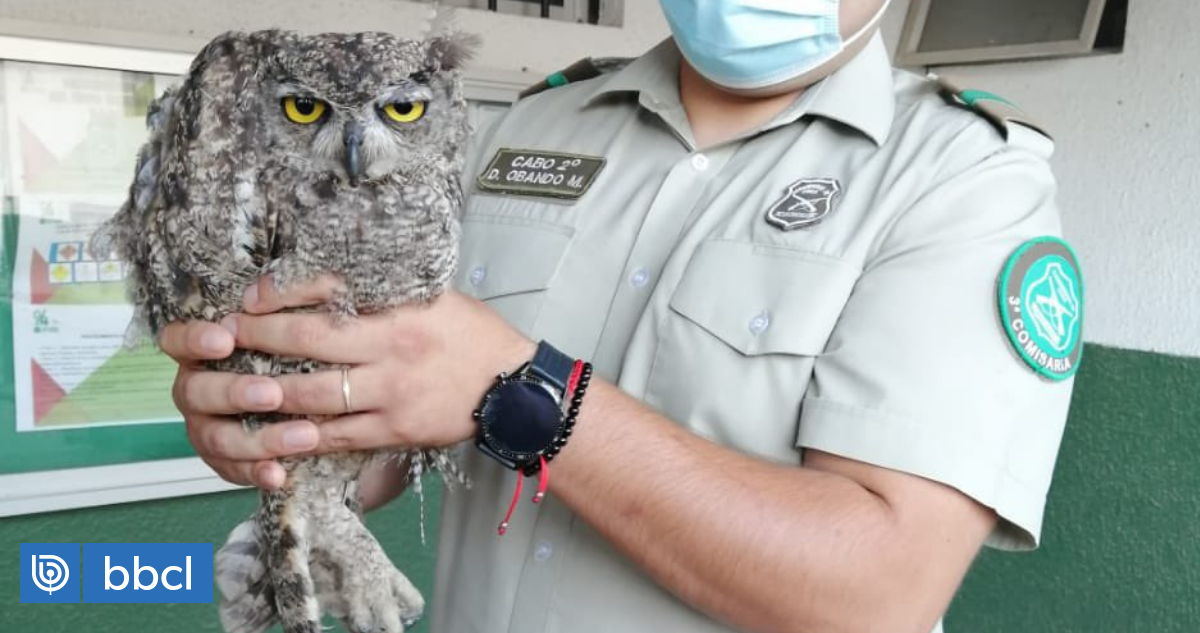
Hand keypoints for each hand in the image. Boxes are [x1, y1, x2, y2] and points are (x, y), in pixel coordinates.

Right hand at [160, 317, 312, 489]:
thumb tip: (263, 293)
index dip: (194, 339)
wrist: (302, 400)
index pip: (177, 340)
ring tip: (304, 435)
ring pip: (218, 438)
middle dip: (235, 393)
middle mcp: (196, 390)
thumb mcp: (287, 324)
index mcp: (201, 352)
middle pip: (198, 393)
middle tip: (273, 393)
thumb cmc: (288, 353)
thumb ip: (278, 305)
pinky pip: (235, 471)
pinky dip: (257, 473)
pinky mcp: (225, 461)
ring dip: (260, 439)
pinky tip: (280, 475)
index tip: (226, 339)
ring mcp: (206, 428)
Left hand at [230, 276, 534, 450]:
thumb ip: (383, 293)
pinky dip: (301, 437)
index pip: (328, 296)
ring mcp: (390, 395)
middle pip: (308, 344)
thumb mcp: (432, 297)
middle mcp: (390, 352)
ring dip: (267, 393)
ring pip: (313, 395)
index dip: (280, 297)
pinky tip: (273, 434)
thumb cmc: (471, 335)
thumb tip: (323, 283)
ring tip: (232, 387)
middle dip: (258, 340)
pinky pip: (337, 436)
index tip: (248, 298)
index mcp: (399, 312)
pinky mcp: (394, 431)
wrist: (513, 389)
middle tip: (221, 336)